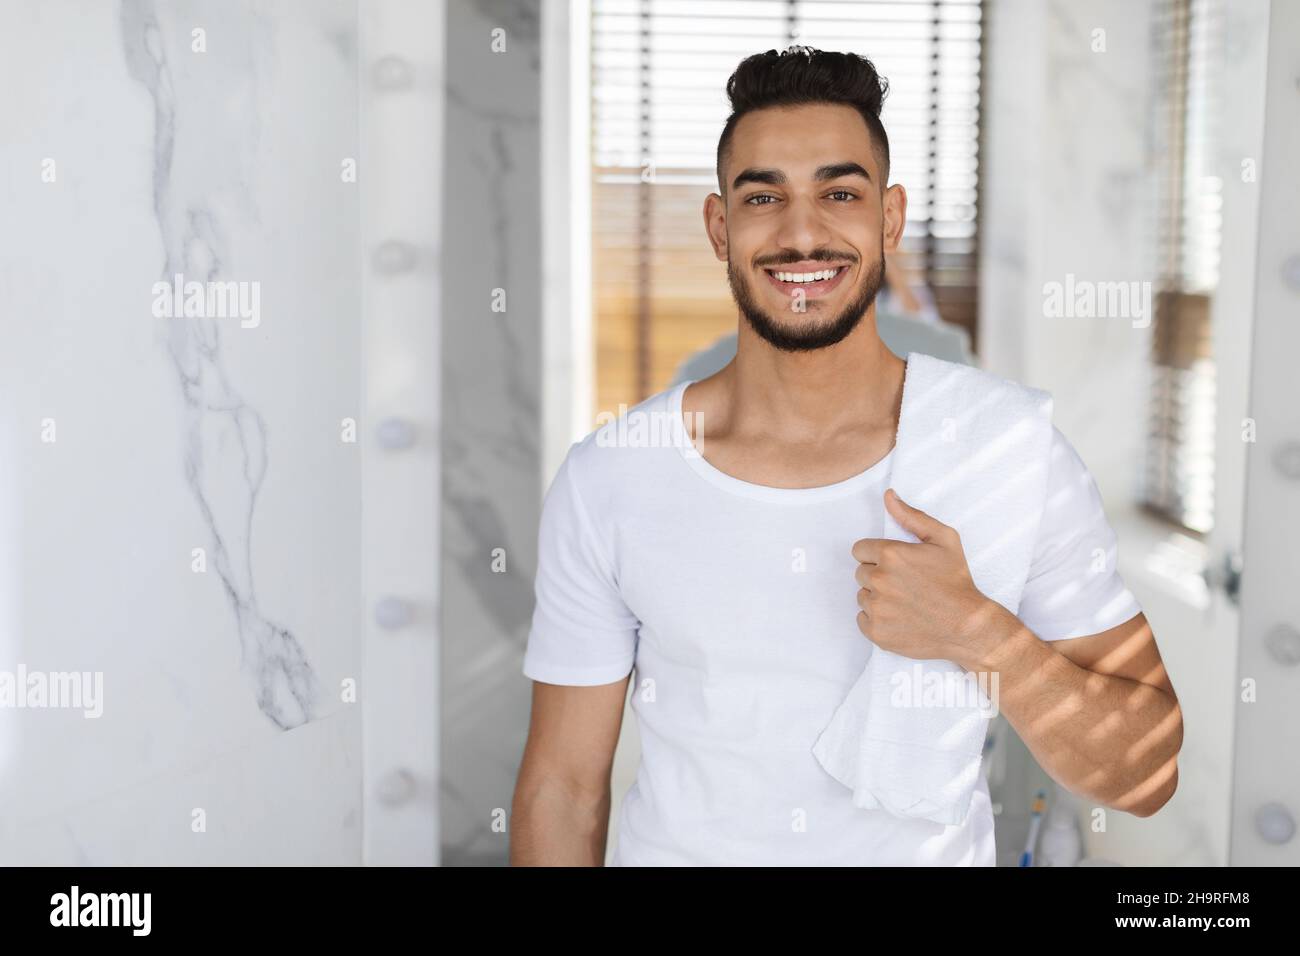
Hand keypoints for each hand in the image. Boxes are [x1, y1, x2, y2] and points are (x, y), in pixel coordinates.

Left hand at [852, 488, 1003, 668]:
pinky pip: (862, 619)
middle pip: (861, 573)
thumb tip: (888, 496)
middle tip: (904, 584)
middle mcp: (879, 581)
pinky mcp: (876, 632)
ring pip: (862, 596)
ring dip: (878, 597)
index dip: (877, 555)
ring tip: (905, 601)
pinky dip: (877, 619)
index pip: (860, 550)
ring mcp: (877, 608)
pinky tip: (900, 617)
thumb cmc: (957, 581)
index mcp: (890, 555)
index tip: (895, 564)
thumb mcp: (944, 539)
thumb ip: (912, 516)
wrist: (968, 626)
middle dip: (878, 576)